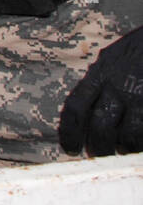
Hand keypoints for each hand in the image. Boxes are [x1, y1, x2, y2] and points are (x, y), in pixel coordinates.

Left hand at [59, 26, 142, 156]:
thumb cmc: (141, 49)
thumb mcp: (113, 58)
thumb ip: (100, 80)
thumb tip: (88, 107)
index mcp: (101, 74)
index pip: (76, 108)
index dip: (70, 132)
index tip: (70, 148)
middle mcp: (118, 87)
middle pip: (99, 127)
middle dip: (98, 147)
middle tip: (99, 155)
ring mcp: (140, 98)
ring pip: (126, 137)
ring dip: (124, 148)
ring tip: (123, 150)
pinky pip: (142, 135)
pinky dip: (140, 144)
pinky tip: (139, 146)